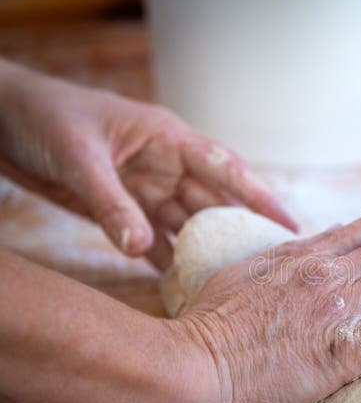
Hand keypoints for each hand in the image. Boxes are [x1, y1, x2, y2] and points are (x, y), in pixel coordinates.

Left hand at [0, 59, 297, 268]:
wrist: (0, 119)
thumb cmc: (44, 118)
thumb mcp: (80, 158)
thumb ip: (111, 203)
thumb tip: (141, 247)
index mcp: (167, 139)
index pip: (226, 168)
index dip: (261, 198)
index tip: (290, 225)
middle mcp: (164, 165)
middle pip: (213, 203)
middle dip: (239, 232)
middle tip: (268, 266)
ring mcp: (145, 188)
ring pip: (186, 225)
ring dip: (204, 251)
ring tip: (230, 283)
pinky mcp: (123, 207)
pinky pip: (153, 238)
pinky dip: (166, 260)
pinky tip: (182, 283)